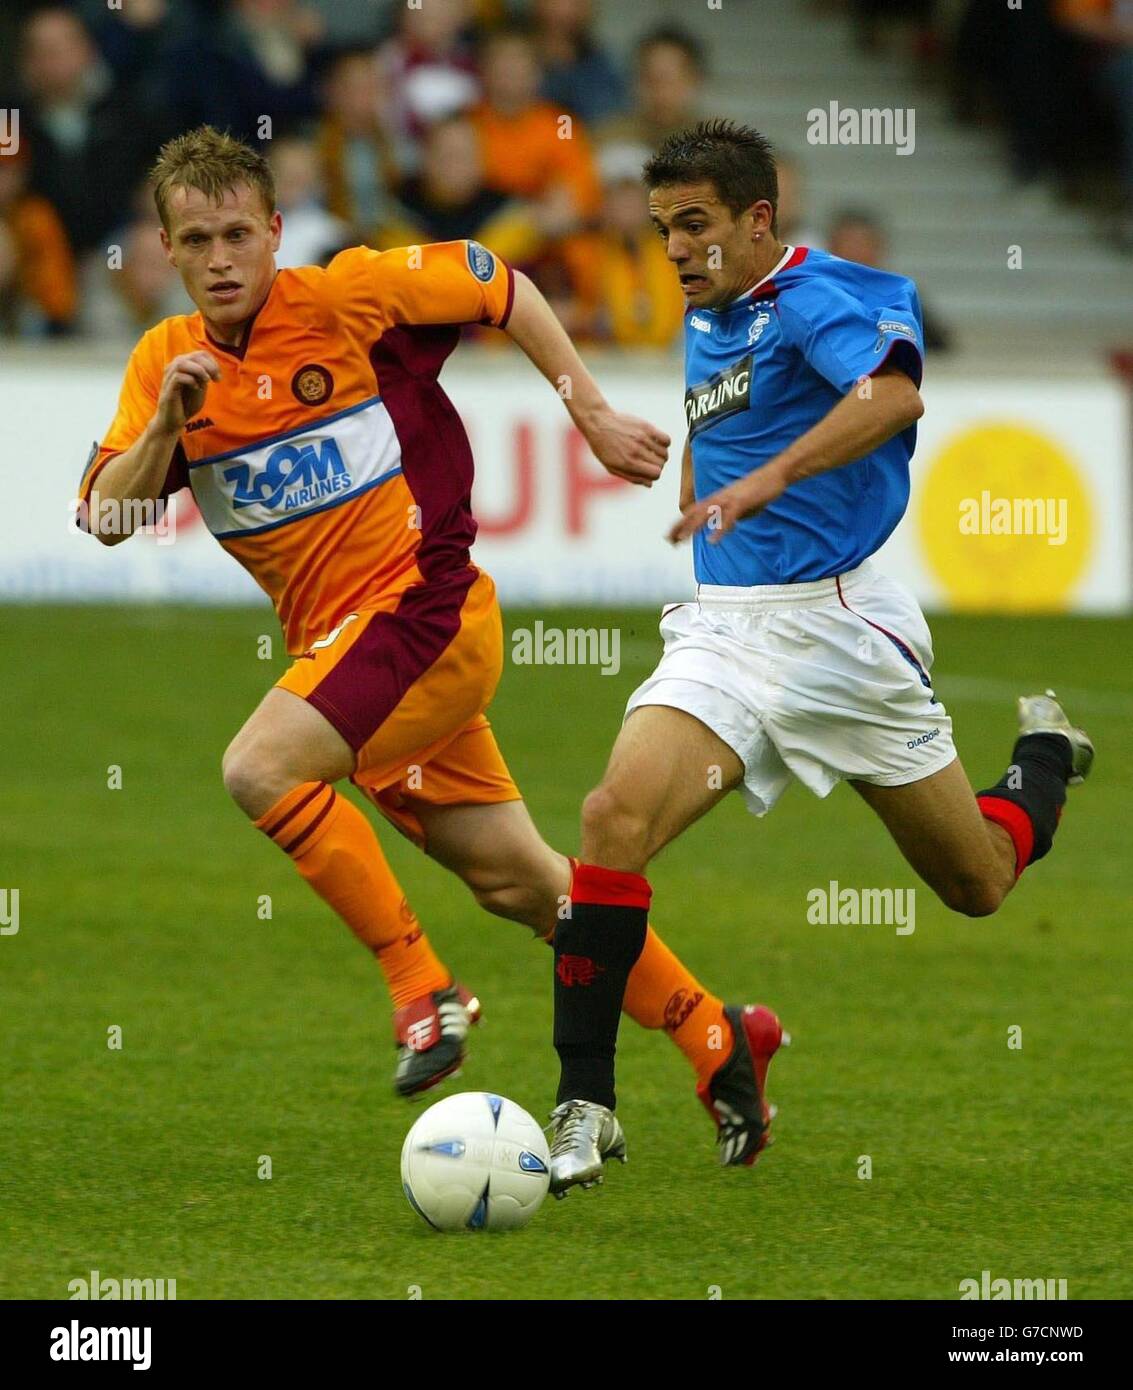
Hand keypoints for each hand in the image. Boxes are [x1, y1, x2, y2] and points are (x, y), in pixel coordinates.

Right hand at [152, 351, 220, 436]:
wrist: (173, 422)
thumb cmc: (186, 404)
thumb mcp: (199, 387)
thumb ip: (203, 377)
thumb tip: (212, 368)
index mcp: (182, 367)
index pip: (199, 354)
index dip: (212, 363)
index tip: (218, 377)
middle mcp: (173, 369)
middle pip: (192, 356)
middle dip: (208, 366)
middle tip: (216, 379)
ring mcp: (169, 378)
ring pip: (182, 363)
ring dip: (198, 370)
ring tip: (207, 381)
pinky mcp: (167, 390)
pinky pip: (177, 377)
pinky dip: (190, 381)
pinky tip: (197, 388)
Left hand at [579, 405, 669, 486]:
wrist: (598, 423)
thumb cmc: (603, 447)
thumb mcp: (612, 467)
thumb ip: (632, 477)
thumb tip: (650, 484)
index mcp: (628, 463)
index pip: (655, 474)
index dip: (654, 475)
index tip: (648, 471)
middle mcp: (637, 451)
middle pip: (661, 464)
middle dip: (657, 466)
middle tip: (648, 462)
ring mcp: (642, 438)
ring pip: (665, 453)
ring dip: (661, 456)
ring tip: (652, 453)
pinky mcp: (646, 427)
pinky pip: (666, 439)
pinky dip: (665, 444)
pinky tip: (656, 444)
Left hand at [668, 460, 788, 543]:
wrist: (773, 475)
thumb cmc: (758, 491)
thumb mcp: (739, 507)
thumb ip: (730, 516)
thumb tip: (726, 527)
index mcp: (717, 499)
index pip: (693, 512)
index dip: (680, 524)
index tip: (669, 537)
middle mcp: (719, 498)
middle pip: (694, 513)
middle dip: (680, 527)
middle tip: (668, 541)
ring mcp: (729, 499)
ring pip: (706, 514)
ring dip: (693, 527)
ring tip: (682, 539)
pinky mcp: (741, 502)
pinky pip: (728, 518)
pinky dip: (719, 529)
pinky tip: (712, 540)